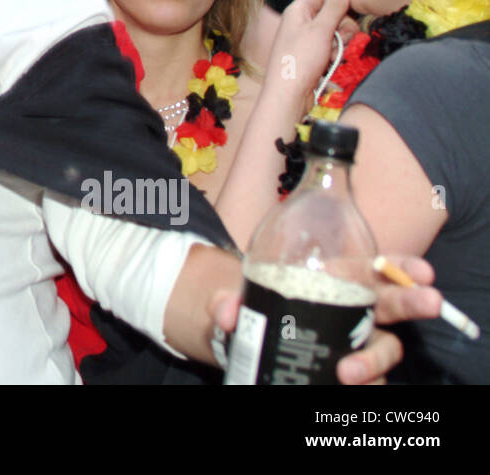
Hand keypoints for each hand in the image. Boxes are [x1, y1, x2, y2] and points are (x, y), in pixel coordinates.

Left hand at [209, 256, 442, 383]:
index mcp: (336, 278)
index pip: (375, 268)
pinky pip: (366, 380)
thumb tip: (225, 312)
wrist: (247, 342)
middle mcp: (355, 309)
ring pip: (382, 349)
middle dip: (414, 301)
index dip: (401, 267)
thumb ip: (229, 301)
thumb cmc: (255, 309)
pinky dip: (362, 384)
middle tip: (430, 301)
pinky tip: (350, 388)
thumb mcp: (239, 298)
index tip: (421, 271)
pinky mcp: (349, 371)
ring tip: (350, 373)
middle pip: (393, 305)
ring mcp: (354, 342)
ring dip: (374, 360)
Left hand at [265, 0, 354, 100]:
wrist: (288, 95)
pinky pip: (331, 47)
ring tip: (332, 54)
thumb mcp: (320, 29)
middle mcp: (300, 23)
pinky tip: (330, 63)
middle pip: (332, 13)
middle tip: (341, 37)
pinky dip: (335, 54)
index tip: (351, 10)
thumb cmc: (298, 61)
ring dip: (340, 42)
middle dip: (342, 25)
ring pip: (334, 31)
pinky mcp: (312, 55)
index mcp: (297, 11)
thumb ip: (335, 6)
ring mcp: (306, 39)